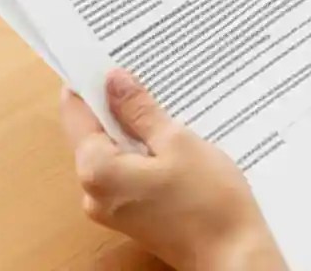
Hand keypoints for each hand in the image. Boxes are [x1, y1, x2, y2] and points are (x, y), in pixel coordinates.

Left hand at [60, 70, 286, 270]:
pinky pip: (126, 170)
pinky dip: (141, 150)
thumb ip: (141, 111)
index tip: (105, 59)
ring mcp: (110, 206)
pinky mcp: (130, 213)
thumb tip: (116, 81)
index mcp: (97, 170)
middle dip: (115, 105)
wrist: (233, 255)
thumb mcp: (177, 142)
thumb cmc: (209, 203)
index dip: (90, 83)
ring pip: (112, 151)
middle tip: (142, 76)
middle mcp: (94, 192)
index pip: (77, 113)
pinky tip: (167, 139)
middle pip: (93, 133)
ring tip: (163, 107)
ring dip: (133, 128)